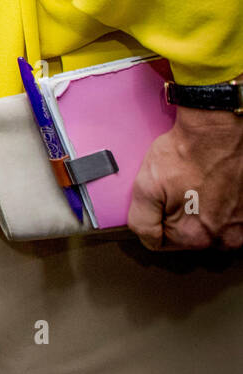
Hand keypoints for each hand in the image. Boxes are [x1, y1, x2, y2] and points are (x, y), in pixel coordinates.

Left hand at [128, 106, 242, 250]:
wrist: (216, 132)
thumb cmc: (182, 155)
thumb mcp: (144, 187)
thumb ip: (141, 222)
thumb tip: (147, 238)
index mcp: (194, 236)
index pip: (161, 242)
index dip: (154, 218)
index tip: (160, 199)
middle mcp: (224, 238)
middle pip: (189, 236)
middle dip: (179, 216)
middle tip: (179, 189)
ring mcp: (242, 226)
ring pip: (211, 227)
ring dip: (202, 211)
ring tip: (198, 186)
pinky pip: (230, 217)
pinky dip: (222, 205)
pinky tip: (215, 186)